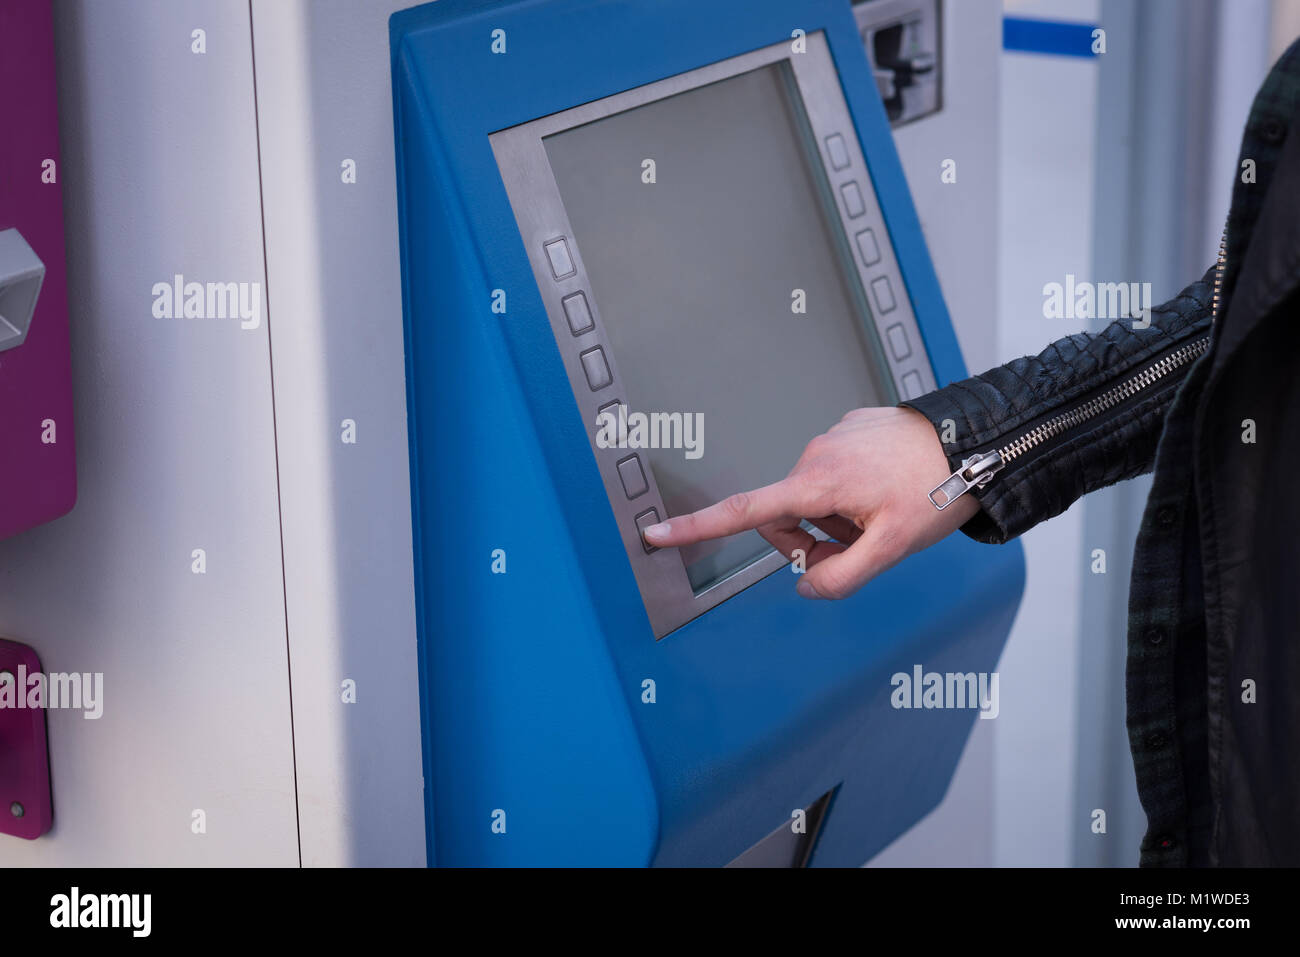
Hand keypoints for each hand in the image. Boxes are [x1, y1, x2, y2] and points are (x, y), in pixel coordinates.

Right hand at [642, 406, 979, 599]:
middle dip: (812, 541)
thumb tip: (806, 585)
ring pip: (812, 498)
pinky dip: (851, 494)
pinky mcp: (848, 431)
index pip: (744, 512)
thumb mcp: (893, 549)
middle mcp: (815, 455)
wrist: (975, 439)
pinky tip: (886, 490)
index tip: (655, 532)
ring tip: (881, 514)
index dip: (696, 527)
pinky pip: (833, 475)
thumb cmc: (937, 488)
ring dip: (836, 518)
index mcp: (818, 482)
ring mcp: (832, 439)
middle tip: (860, 547)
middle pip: (784, 517)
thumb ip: (842, 577)